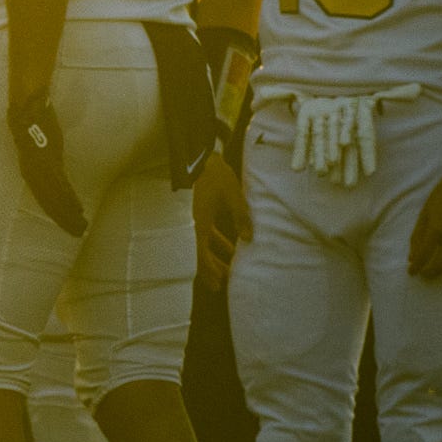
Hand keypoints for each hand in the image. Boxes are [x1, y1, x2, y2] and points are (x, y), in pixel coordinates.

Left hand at [6, 93, 88, 236]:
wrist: (28, 109)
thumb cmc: (34, 126)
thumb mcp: (40, 150)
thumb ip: (47, 164)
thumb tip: (56, 173)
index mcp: (30, 173)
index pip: (44, 200)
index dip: (56, 215)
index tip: (68, 226)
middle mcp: (32, 175)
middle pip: (49, 204)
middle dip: (64, 220)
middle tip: (78, 233)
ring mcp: (40, 169)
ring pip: (55, 198)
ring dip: (68, 213)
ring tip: (81, 225)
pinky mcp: (49, 162)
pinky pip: (60, 186)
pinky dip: (68, 198)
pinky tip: (78, 209)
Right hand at [193, 146, 251, 288]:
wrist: (197, 156)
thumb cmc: (213, 174)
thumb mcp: (231, 195)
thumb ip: (241, 216)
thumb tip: (249, 238)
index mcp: (198, 223)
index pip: (200, 253)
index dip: (208, 270)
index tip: (217, 283)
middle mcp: (193, 225)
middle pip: (199, 254)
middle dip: (210, 270)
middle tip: (220, 286)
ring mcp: (196, 219)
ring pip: (204, 245)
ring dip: (215, 258)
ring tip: (228, 270)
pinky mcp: (200, 213)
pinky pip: (207, 234)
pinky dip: (217, 243)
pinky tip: (232, 247)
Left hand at [405, 171, 441, 279]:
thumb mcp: (425, 212)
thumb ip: (418, 235)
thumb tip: (412, 257)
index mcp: (436, 229)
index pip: (423, 256)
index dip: (416, 267)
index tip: (411, 272)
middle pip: (440, 265)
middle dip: (430, 273)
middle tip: (425, 274)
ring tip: (441, 271)